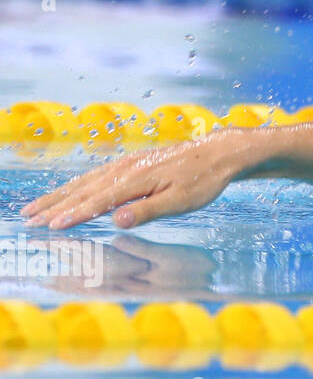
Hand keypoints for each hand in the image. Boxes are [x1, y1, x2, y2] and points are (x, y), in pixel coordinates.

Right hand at [19, 128, 261, 230]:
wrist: (218, 153)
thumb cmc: (203, 181)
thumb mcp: (181, 200)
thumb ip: (149, 210)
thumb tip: (117, 219)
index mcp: (138, 180)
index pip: (99, 200)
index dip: (75, 214)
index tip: (52, 226)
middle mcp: (127, 168)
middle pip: (84, 189)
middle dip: (54, 205)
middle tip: (27, 220)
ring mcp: (128, 163)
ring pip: (86, 181)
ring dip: (58, 195)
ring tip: (34, 208)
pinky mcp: (132, 162)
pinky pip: (96, 174)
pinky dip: (76, 185)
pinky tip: (67, 193)